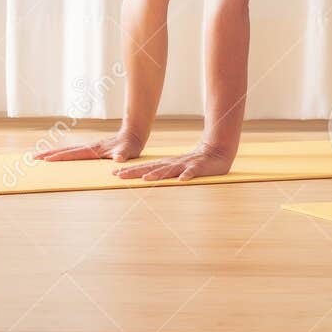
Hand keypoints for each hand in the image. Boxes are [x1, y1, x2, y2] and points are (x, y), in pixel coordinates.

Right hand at [33, 132, 144, 162]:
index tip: (46, 160)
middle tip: (32, 157)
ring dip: (52, 153)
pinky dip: (61, 154)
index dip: (60, 157)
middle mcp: (88, 147)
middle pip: (65, 151)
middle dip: (48, 154)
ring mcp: (89, 147)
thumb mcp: (128, 152)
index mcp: (93, 150)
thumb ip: (123, 155)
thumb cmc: (131, 146)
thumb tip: (118, 159)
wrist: (133, 134)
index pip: (73, 154)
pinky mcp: (91, 149)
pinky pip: (72, 152)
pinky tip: (56, 157)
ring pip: (67, 150)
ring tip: (38, 156)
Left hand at [112, 144, 235, 181]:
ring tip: (146, 179)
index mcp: (166, 164)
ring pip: (170, 170)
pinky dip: (187, 175)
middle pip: (152, 168)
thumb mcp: (175, 167)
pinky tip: (182, 180)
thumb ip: (162, 172)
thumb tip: (143, 177)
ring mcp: (185, 165)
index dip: (130, 170)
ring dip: (158, 174)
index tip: (115, 174)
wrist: (216, 151)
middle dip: (136, 172)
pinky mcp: (199, 167)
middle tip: (120, 176)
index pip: (146, 167)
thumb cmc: (194, 163)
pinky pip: (193, 172)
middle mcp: (173, 163)